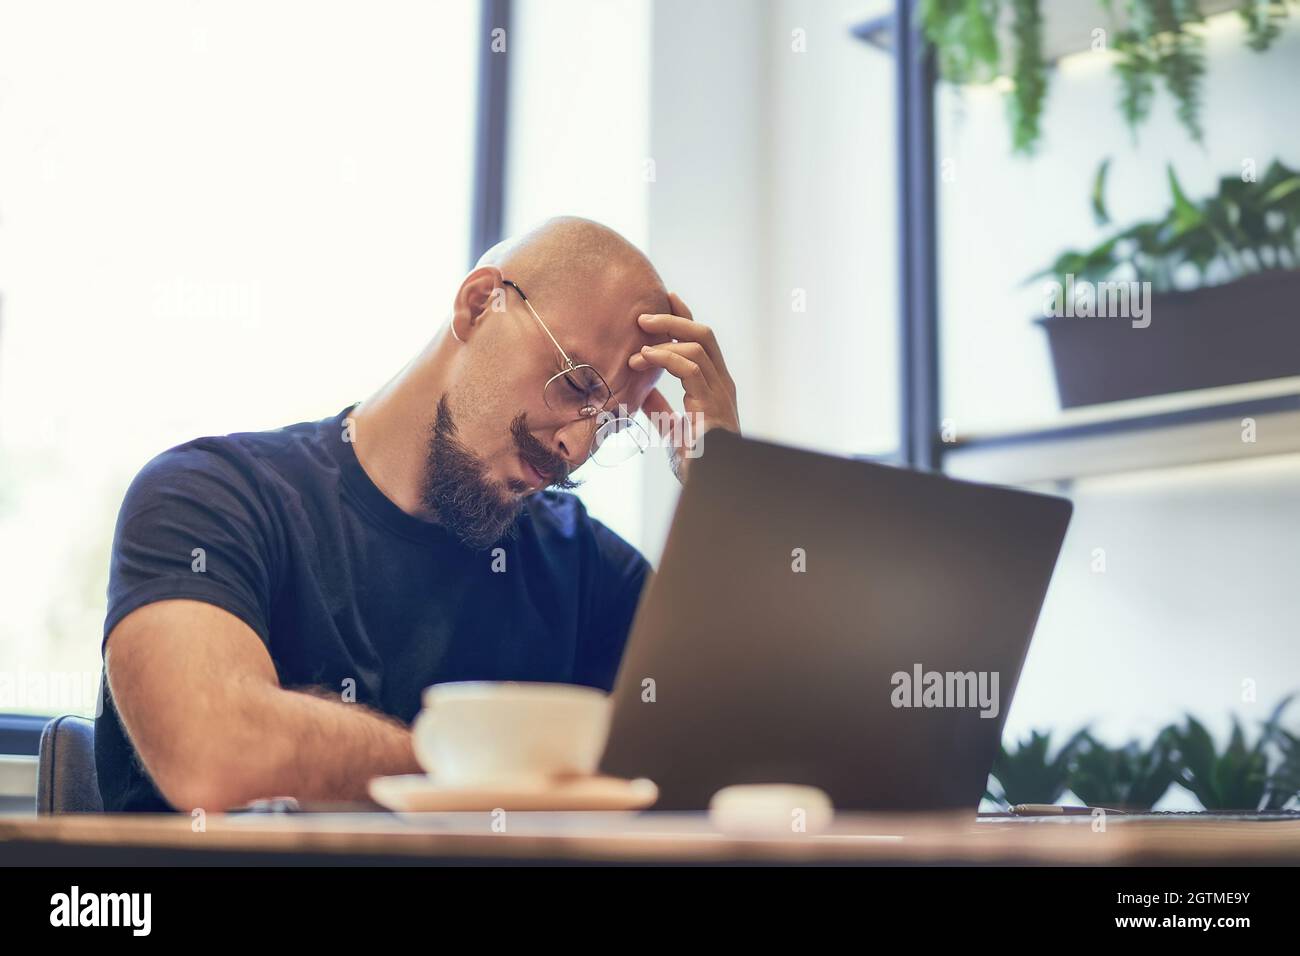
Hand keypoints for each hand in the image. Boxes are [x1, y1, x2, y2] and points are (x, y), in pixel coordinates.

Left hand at [628, 292, 739, 484]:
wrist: (711, 485)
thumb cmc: (697, 463)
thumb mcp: (675, 430)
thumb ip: (663, 410)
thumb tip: (645, 396)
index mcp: (716, 387)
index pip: (703, 342)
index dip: (684, 319)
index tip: (664, 300)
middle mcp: (723, 384)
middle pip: (704, 335)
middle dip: (674, 319)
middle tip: (642, 317)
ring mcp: (720, 393)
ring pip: (698, 346)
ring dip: (662, 340)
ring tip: (636, 350)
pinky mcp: (711, 405)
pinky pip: (690, 368)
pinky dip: (665, 358)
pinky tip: (644, 360)